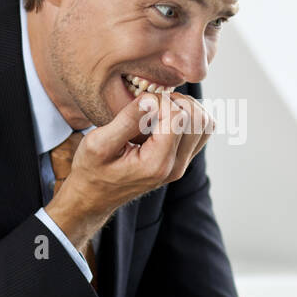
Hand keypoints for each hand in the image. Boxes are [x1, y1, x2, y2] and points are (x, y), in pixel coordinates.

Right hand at [44, 90, 214, 250]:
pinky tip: (164, 116)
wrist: (94, 197)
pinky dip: (188, 118)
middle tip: (152, 102)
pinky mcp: (181, 162)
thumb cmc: (91, 170)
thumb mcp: (98, 143)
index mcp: (156, 163)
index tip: (140, 103)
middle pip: (198, 120)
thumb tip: (151, 99)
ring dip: (186, 108)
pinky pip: (200, 134)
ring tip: (160, 107)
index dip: (160, 101)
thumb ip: (127, 121)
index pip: (179, 117)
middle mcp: (175, 166)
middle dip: (177, 101)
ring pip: (205, 125)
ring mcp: (180, 166)